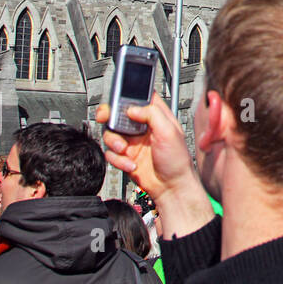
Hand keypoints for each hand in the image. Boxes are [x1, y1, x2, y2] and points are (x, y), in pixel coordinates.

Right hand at [97, 94, 212, 237]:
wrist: (171, 187)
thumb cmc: (177, 160)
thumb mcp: (169, 131)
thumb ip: (152, 115)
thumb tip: (133, 108)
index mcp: (156, 117)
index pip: (139, 99)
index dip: (128, 96)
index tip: (119, 99)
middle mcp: (142, 127)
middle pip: (118, 114)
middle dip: (109, 115)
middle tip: (106, 117)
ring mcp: (132, 142)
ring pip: (110, 133)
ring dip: (114, 142)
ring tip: (124, 150)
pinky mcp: (124, 157)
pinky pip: (110, 153)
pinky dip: (117, 160)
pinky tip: (131, 164)